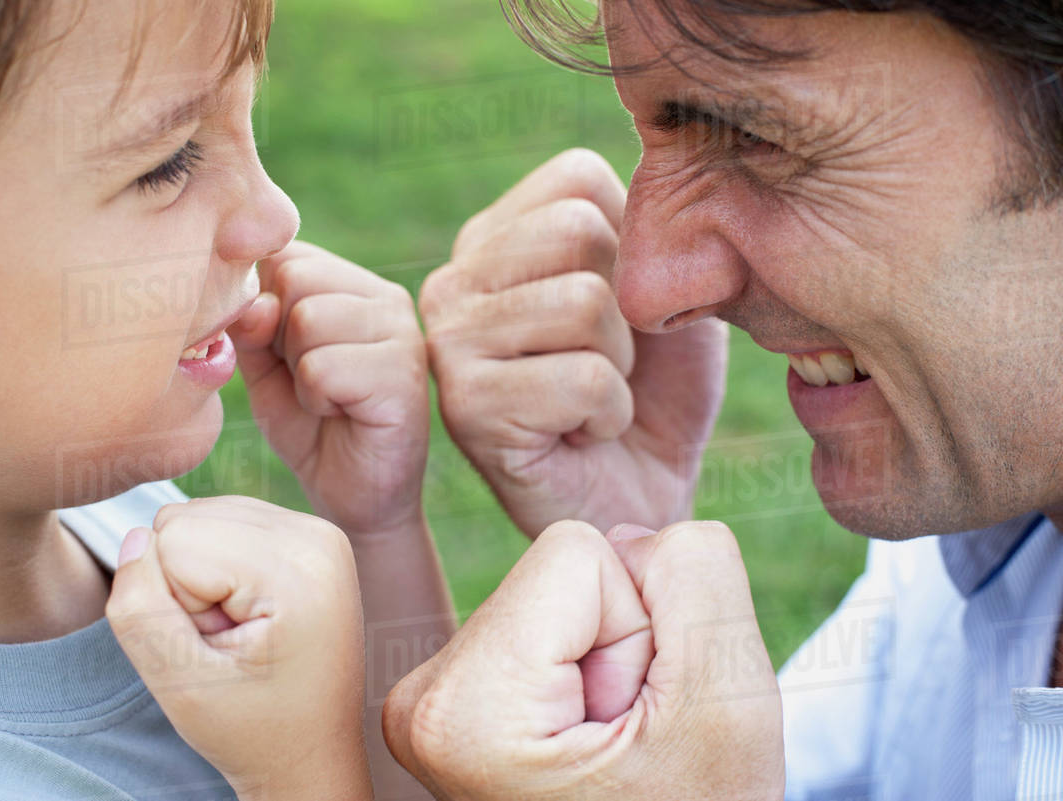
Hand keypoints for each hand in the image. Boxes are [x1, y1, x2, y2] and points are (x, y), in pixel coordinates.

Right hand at [106, 496, 371, 800]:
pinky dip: (220, 567)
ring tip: (239, 630)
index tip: (219, 648)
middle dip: (187, 584)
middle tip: (228, 641)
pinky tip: (249, 613)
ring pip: (200, 517)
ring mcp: (318, 531)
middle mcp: (317, 536)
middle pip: (187, 519)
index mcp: (299, 570)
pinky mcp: (310, 534)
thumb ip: (140, 611)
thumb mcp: (181, 685)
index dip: (175, 603)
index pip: (174, 541)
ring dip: (202, 576)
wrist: (311, 753)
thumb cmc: (252, 729)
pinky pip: (224, 522)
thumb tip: (136, 537)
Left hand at [229, 241, 428, 537]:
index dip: (262, 304)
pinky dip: (316, 399)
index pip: (284, 253)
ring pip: (307, 319)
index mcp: (352, 284)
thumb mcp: (264, 367)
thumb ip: (252, 323)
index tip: (280, 352)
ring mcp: (402, 332)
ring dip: (299, 372)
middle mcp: (384, 298)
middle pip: (295, 278)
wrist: (355, 500)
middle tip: (308, 381)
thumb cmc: (311, 428)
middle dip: (280, 338)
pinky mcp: (404, 376)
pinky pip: (323, 367)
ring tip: (326, 399)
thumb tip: (255, 299)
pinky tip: (342, 414)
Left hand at [383, 519, 783, 800]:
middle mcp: (422, 698)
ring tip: (606, 750)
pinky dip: (582, 676)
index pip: (579, 552)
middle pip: (558, 571)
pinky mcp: (449, 700)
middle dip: (619, 647)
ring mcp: (428, 701)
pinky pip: (541, 623)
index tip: (634, 721)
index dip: (640, 629)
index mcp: (465, 707)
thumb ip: (694, 572)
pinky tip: (583, 746)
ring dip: (605, 666)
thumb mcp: (726, 702)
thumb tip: (635, 536)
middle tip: (624, 742)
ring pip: (555, 596)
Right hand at [420, 149, 727, 536]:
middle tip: (609, 363)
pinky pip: (584, 378)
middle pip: (577, 228)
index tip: (624, 311)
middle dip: (629, 307)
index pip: (577, 175)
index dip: (635, 243)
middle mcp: (456, 279)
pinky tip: (582, 436)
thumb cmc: (654, 397)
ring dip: (622, 368)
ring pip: (585, 302)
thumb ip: (647, 224)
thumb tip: (649, 166)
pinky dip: (610, 415)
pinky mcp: (465, 408)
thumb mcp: (666, 290)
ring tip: (593, 401)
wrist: (641, 501)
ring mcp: (448, 341)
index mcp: (496, 238)